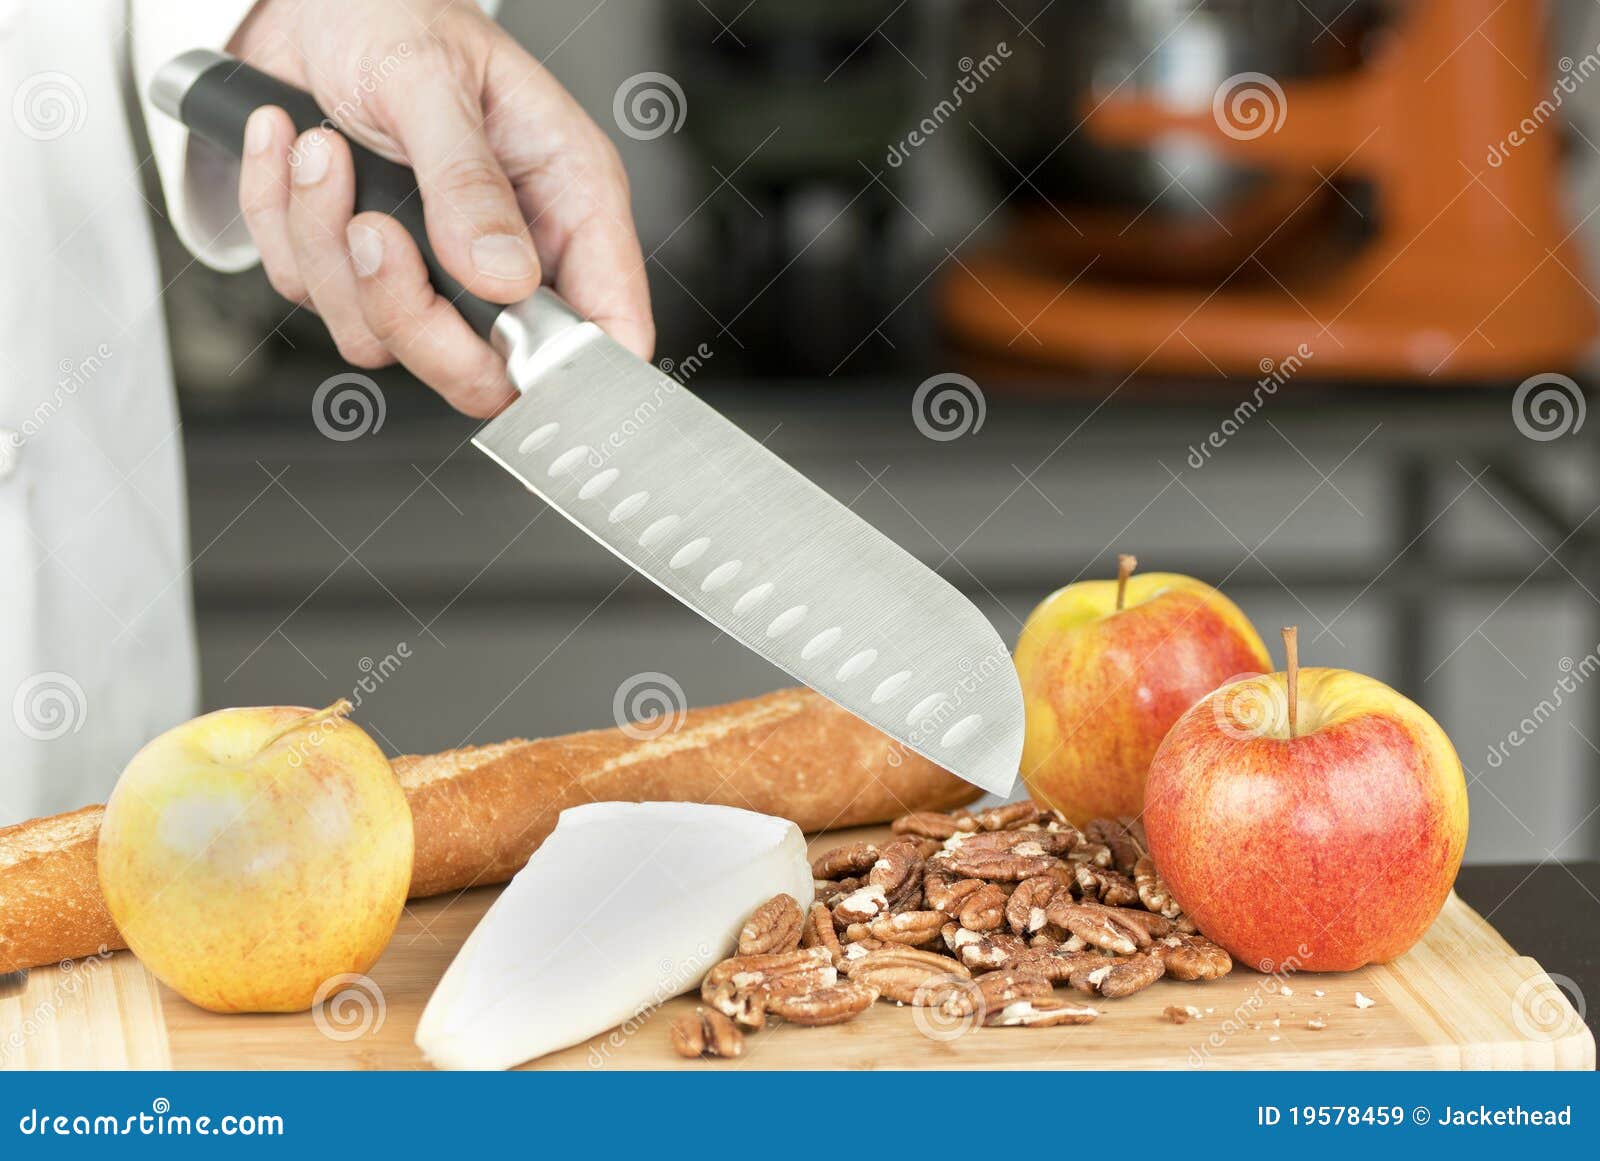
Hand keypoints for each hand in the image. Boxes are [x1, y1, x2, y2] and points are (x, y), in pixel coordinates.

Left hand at [230, 0, 652, 415]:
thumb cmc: (394, 13)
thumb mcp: (433, 81)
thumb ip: (467, 184)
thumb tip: (501, 275)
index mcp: (569, 205)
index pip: (608, 328)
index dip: (566, 365)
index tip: (502, 346)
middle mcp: (512, 251)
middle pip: (484, 373)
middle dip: (409, 314)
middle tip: (374, 233)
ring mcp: (435, 270)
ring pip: (383, 340)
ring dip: (327, 249)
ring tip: (321, 152)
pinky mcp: (361, 269)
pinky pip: (313, 298)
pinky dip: (284, 224)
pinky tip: (291, 151)